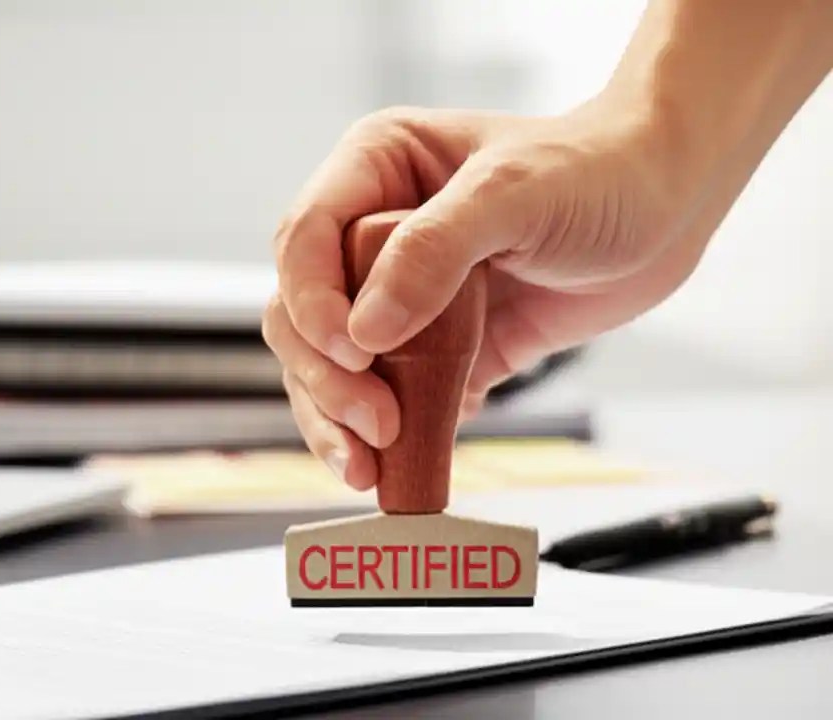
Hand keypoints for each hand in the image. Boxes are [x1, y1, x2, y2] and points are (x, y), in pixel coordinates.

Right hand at [263, 99, 705, 490]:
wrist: (669, 205)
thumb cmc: (598, 171)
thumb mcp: (513, 193)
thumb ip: (432, 252)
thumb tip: (363, 334)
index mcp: (373, 171)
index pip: (303, 241)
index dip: (312, 303)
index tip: (354, 353)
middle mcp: (372, 233)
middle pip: (304, 315)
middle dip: (325, 378)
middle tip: (371, 426)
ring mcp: (402, 293)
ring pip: (335, 366)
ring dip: (340, 420)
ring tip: (367, 469)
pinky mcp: (439, 344)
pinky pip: (397, 394)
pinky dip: (396, 433)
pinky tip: (412, 457)